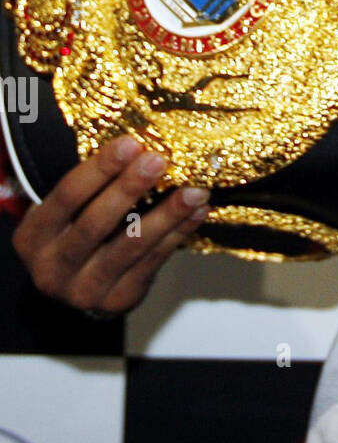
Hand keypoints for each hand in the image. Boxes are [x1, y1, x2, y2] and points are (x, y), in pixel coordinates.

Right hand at [12, 135, 209, 316]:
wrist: (78, 286)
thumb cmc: (76, 232)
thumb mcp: (66, 212)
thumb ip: (90, 185)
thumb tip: (138, 142)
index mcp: (34, 236)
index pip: (67, 196)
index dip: (100, 168)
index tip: (132, 142)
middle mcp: (52, 267)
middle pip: (95, 223)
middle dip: (130, 188)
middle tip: (160, 161)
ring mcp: (84, 289)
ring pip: (130, 246)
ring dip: (167, 214)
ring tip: (195, 190)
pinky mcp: (117, 300)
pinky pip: (152, 263)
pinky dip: (178, 234)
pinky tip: (197, 213)